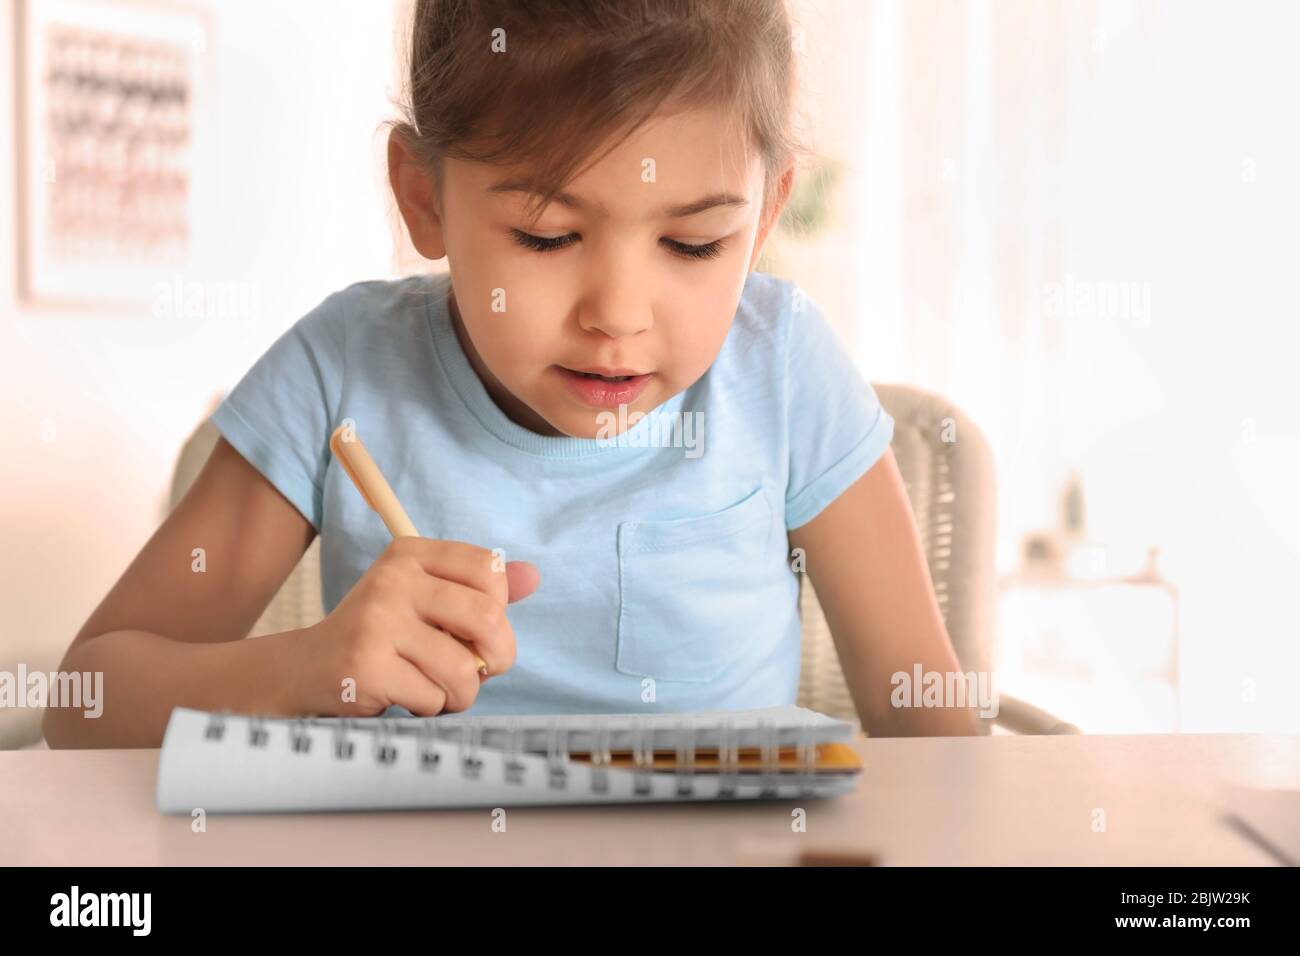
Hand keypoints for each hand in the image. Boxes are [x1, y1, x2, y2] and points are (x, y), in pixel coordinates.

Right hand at [291, 537, 538, 716]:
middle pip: (486, 618)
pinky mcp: (366, 665)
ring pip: (461, 668)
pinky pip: (432, 697)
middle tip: (478, 672)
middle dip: (496, 657)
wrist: (308, 669)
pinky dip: (430, 707)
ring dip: (460, 692)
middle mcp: (393, 579)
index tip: (479, 629)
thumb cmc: (382, 635)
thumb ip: (480, 590)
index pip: (489, 570)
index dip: (499, 609)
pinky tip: (406, 698)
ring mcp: (377, 621)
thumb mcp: (428, 599)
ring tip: (440, 690)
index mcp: (411, 553)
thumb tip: (533, 576)